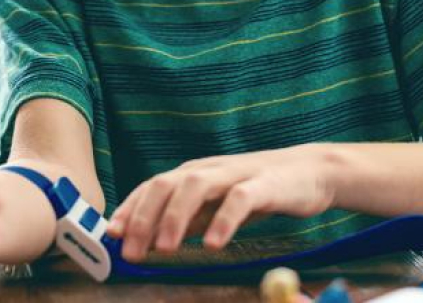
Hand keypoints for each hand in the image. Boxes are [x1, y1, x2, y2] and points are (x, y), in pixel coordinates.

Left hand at [107, 145, 336, 260]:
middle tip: (131, 252)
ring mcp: (234, 174)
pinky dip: (223, 220)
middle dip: (143, 218)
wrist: (311, 172)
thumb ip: (188, 218)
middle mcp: (207, 169)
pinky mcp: (263, 184)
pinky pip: (239, 200)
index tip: (110, 236)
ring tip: (164, 248)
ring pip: (195, 186)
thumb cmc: (259, 189)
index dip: (129, 209)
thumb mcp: (215, 204)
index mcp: (192, 174)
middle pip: (165, 185)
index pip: (151, 188)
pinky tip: (214, 244)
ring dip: (175, 217)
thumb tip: (150, 238)